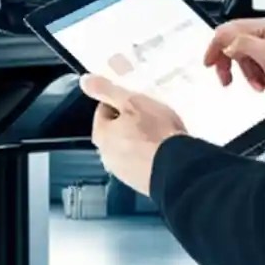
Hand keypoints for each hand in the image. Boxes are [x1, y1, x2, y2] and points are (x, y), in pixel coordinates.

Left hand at [79, 74, 186, 197]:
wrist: (179, 169)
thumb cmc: (155, 133)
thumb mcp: (131, 102)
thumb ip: (106, 90)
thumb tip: (85, 81)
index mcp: (101, 136)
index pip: (103, 111)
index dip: (119, 102)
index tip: (136, 100)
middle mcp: (107, 157)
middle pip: (114, 131)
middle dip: (128, 123)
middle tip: (149, 115)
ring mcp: (124, 173)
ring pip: (127, 148)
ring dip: (138, 141)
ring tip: (159, 133)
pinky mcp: (140, 184)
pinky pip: (141, 163)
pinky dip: (148, 156)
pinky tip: (163, 150)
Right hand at [203, 16, 264, 123]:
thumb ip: (245, 44)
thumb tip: (226, 44)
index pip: (234, 29)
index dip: (218, 44)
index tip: (209, 61)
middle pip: (235, 43)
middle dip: (229, 60)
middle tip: (224, 76)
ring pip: (241, 59)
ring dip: (244, 73)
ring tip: (257, 84)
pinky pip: (250, 72)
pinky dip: (251, 80)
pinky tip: (262, 86)